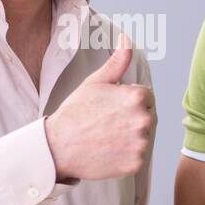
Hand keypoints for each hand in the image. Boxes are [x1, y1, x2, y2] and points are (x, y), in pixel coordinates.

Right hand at [44, 32, 154, 180]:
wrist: (58, 146)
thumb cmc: (75, 112)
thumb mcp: (95, 82)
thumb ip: (117, 62)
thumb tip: (126, 39)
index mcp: (136, 96)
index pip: (145, 97)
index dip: (127, 101)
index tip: (110, 108)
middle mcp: (143, 120)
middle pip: (146, 117)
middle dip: (130, 119)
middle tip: (106, 124)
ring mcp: (140, 144)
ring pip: (142, 138)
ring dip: (130, 139)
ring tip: (106, 138)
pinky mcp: (136, 164)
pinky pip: (137, 158)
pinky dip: (125, 157)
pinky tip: (108, 152)